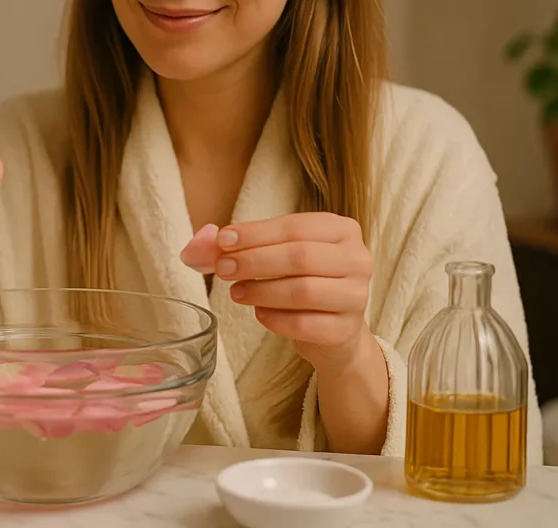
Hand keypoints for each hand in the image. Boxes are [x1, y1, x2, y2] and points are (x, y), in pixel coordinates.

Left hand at [208, 212, 374, 371]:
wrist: (334, 330)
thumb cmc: (303, 282)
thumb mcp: (280, 255)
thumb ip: (244, 246)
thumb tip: (199, 246)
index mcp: (343, 230)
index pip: (295, 227)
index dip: (256, 234)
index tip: (222, 240)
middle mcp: (358, 260)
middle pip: (300, 257)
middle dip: (254, 261)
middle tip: (223, 269)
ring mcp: (357, 297)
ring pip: (302, 291)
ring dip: (261, 291)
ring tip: (236, 293)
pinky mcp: (346, 330)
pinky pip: (303, 324)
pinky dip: (274, 319)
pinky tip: (259, 313)